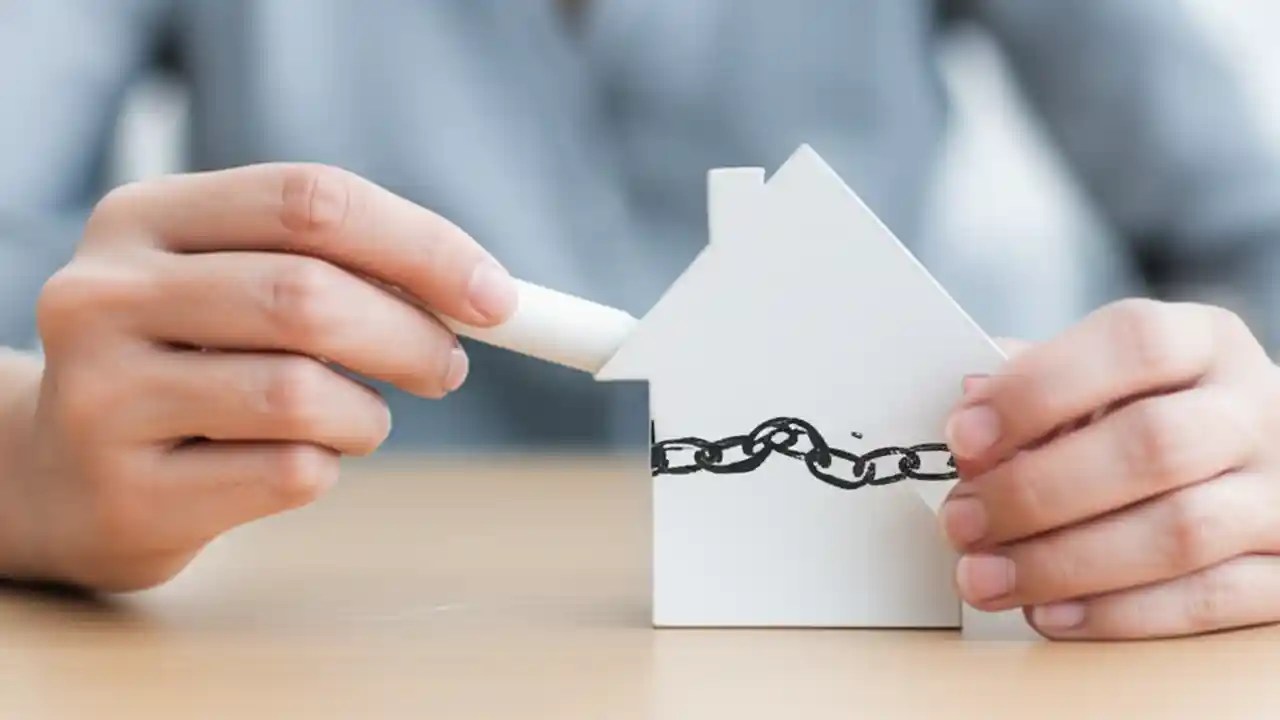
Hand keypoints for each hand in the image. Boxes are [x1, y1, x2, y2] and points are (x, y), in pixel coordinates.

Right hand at [0, 164, 516, 590]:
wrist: (61, 473)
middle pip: (307, 295)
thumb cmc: (186, 364)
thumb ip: (337, 267)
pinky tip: (300, 459)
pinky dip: (328, 465)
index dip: (421, 245)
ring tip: (359, 419)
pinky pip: (288, 473)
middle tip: (448, 366)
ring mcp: (102, 396)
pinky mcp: (128, 492)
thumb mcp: (232, 282)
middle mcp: (103, 294)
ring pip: (301, 392)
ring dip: (368, 413)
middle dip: (411, 336)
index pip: (310, 200)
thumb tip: (482, 292)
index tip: (494, 296)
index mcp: (144, 217)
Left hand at [941, 299, 1279, 638]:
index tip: (964, 435)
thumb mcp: (1103, 380)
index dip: (1040, 389)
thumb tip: (969, 396)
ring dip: (1063, 563)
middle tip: (962, 520)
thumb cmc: (1152, 417)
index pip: (1133, 343)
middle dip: (1038, 490)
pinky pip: (1210, 602)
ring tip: (985, 577)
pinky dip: (1119, 615)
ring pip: (1179, 532)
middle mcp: (1254, 411)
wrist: (1247, 466)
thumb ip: (1037, 381)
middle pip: (1153, 445)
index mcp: (1205, 343)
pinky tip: (1050, 613)